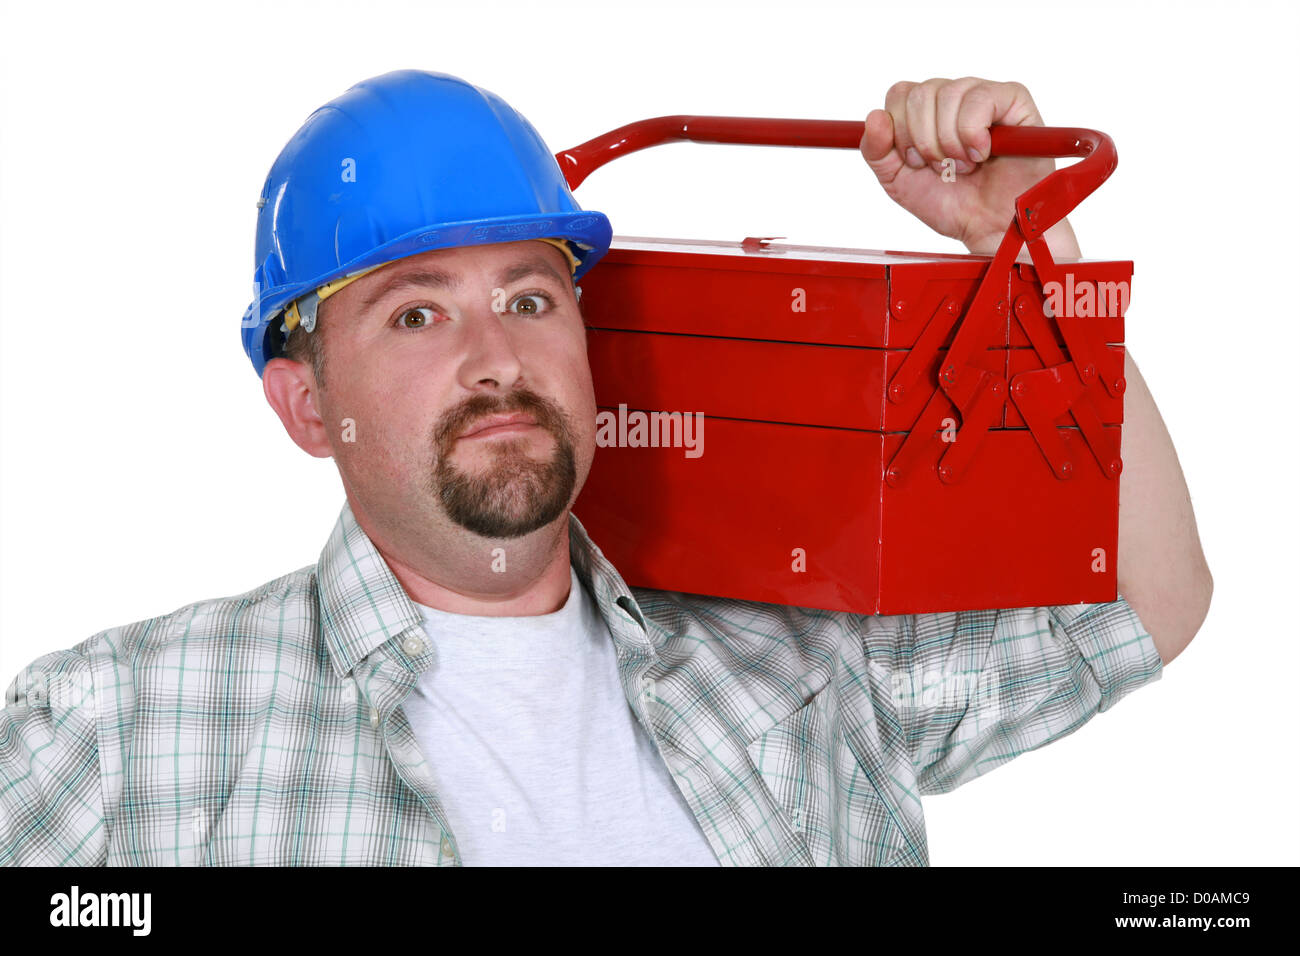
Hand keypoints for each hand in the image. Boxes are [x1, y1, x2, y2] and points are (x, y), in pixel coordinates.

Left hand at [860, 78, 1074, 255]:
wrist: (987, 226)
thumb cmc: (950, 202)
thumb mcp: (897, 181)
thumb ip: (876, 150)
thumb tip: (874, 116)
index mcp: (925, 110)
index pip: (899, 93)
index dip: (900, 131)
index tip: (915, 162)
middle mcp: (953, 96)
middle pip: (920, 93)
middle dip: (924, 141)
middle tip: (942, 167)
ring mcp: (983, 94)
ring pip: (948, 94)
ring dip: (950, 143)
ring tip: (964, 165)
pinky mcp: (1013, 99)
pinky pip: (980, 98)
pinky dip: (973, 134)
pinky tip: (982, 153)